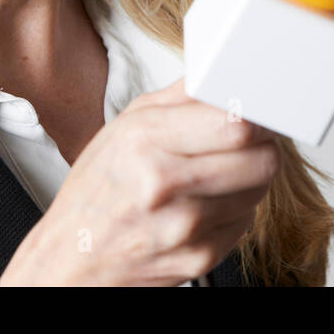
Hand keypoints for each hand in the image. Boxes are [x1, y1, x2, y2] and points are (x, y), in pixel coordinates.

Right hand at [0, 77, 278, 284]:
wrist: (70, 260)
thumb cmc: (95, 193)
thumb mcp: (123, 128)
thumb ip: (177, 97)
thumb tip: (222, 73)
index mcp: (144, 140)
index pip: (235, 123)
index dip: (257, 116)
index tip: (256, 113)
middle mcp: (164, 184)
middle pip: (261, 159)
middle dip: (263, 146)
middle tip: (246, 142)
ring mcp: (184, 227)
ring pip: (259, 190)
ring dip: (250, 178)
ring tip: (219, 174)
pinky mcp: (198, 260)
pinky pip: (245, 223)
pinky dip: (234, 211)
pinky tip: (205, 205)